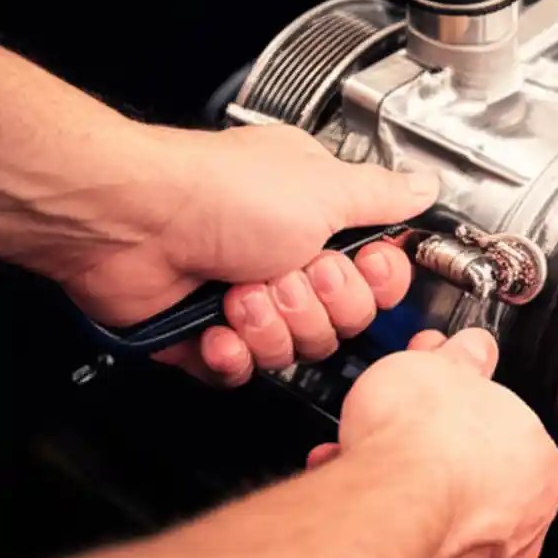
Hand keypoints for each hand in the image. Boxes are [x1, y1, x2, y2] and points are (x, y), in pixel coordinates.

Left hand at [59, 123, 436, 385]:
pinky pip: (247, 371)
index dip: (373, 282)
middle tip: (289, 272)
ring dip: (271, 324)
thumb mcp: (324, 187)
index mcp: (319, 219)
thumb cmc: (219, 193)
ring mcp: (249, 298)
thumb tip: (425, 187)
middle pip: (343, 321)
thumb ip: (385, 196)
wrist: (131, 223)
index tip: (357, 266)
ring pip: (298, 349)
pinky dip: (233, 351)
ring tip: (242, 289)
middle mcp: (287, 257)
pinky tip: (219, 324)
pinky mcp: (211, 335)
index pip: (377, 275)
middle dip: (316, 305)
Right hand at [312, 329, 557, 557]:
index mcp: (545, 464)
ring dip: (404, 485)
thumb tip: (472, 349)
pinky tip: (358, 493)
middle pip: (475, 473)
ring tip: (366, 456)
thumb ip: (465, 356)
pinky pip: (411, 545)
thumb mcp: (445, 365)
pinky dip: (385, 520)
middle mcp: (525, 520)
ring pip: (441, 513)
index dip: (466, 403)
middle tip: (400, 423)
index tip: (439, 393)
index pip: (510, 426)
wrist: (382, 506)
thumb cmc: (422, 441)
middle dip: (432, 447)